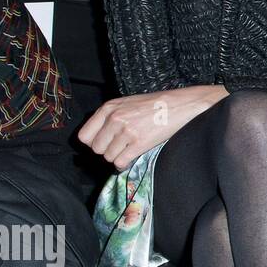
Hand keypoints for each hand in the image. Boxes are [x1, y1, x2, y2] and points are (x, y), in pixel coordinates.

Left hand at [78, 85, 226, 170]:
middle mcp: (115, 119)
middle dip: (108, 151)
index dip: (94, 142)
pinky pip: (120, 162)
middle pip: (97, 149)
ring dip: (118, 157)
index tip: (105, 143)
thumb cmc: (157, 104)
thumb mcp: (128, 103)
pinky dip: (124, 163)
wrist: (181, 105)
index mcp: (109, 108)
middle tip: (120, 147)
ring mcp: (126, 131)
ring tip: (129, 150)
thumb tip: (98, 138)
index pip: (85, 136)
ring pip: (109, 157)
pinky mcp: (139, 142)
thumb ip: (110, 117)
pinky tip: (132, 157)